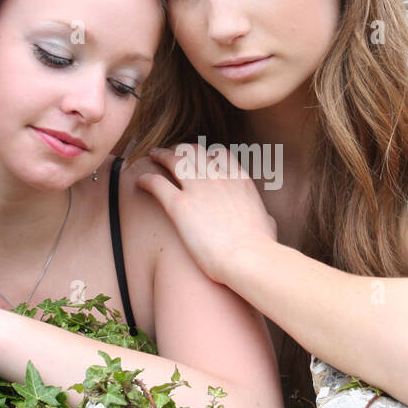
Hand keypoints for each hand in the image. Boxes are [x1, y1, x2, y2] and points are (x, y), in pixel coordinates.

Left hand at [136, 146, 278, 285]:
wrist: (248, 258)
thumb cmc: (261, 248)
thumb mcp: (268, 224)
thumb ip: (263, 216)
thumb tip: (267, 220)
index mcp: (239, 179)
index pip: (219, 154)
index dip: (206, 153)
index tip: (199, 157)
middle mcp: (217, 177)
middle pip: (193, 151)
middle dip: (180, 150)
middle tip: (171, 154)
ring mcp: (197, 188)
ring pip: (173, 160)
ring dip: (160, 155)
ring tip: (152, 156)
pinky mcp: (178, 205)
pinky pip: (156, 183)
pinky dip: (146, 180)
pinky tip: (139, 181)